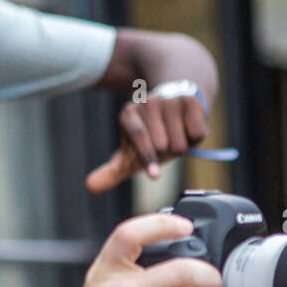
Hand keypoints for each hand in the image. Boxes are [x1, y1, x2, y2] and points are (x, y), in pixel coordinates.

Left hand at [85, 94, 207, 191]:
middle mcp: (148, 103)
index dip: (147, 158)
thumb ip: (112, 170)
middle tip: (164, 143)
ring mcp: (170, 100)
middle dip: (166, 153)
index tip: (154, 175)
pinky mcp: (191, 101)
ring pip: (180, 144)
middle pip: (163, 147)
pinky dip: (194, 137)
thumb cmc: (150, 133)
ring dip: (181, 146)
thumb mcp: (130, 150)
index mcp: (128, 114)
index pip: (138, 138)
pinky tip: (186, 127)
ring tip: (175, 134)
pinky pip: (196, 134)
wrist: (174, 102)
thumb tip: (90, 186)